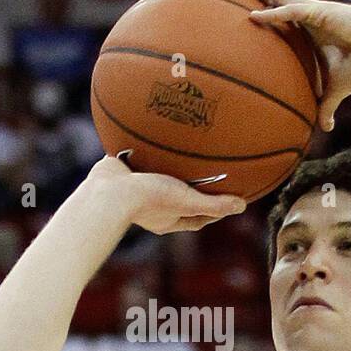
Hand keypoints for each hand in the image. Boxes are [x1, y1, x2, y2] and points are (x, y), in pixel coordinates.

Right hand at [87, 154, 243, 233]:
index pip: (197, 217)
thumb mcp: (187, 201)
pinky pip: (141, 157)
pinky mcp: (125, 171)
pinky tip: (159, 132)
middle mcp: (153, 206)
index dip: (213, 210)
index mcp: (167, 218)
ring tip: (185, 150)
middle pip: (179, 197)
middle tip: (210, 173)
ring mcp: (137, 188)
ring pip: (160, 176)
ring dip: (171, 166)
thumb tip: (242, 206)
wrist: (108, 190)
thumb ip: (213, 204)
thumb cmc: (148, 199)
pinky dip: (150, 148)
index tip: (229, 199)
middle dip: (193, 187)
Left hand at [233, 0, 350, 129]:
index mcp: (315, 29)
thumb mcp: (340, 89)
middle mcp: (313, 16)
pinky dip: (274, 14)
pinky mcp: (324, 13)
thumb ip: (328, 104)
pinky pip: (293, 12)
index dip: (268, 7)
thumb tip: (325, 128)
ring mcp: (318, 11)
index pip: (285, 13)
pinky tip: (255, 16)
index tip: (248, 6)